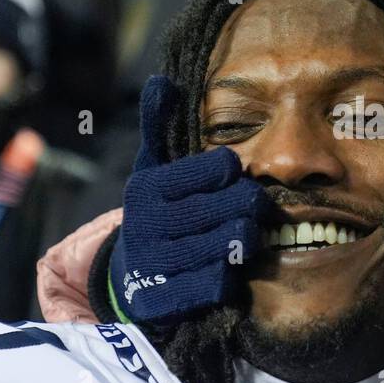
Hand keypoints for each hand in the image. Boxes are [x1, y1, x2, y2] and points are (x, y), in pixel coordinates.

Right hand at [108, 77, 270, 325]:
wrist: (130, 279)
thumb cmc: (157, 213)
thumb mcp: (153, 169)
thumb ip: (158, 126)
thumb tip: (160, 81)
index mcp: (148, 186)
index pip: (221, 166)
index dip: (232, 172)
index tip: (230, 178)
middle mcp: (146, 224)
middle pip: (231, 206)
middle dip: (249, 207)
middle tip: (253, 209)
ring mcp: (153, 264)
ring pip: (228, 245)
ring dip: (242, 241)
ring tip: (242, 237)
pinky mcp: (161, 301)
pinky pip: (216, 284)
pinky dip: (227, 277)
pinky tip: (224, 269)